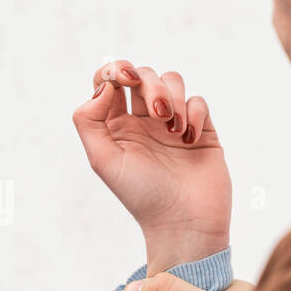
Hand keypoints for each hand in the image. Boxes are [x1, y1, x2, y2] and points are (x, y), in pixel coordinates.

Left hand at [72, 61, 230, 270]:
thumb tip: (104, 86)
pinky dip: (193, 113)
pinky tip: (188, 139)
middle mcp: (141, 121)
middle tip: (156, 113)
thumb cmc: (141, 195)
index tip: (124, 80)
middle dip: (150, 84)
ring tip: (173, 130)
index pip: (108, 80)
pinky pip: (197, 100)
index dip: (114, 69)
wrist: (184, 221)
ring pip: (172, 80)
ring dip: (172, 98)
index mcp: (115, 126)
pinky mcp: (200, 129)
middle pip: (142, 74)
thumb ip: (90, 120)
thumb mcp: (102, 160)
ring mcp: (171, 123)